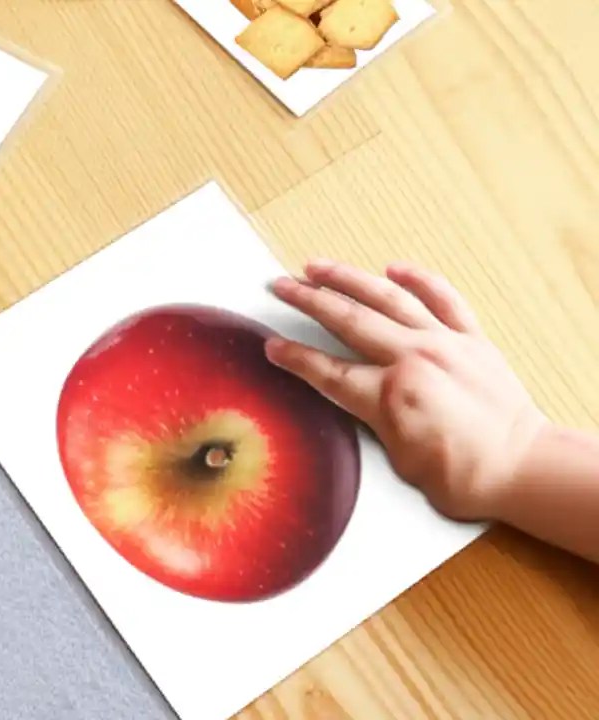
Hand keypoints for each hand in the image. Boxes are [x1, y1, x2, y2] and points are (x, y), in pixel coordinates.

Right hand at [265, 259, 547, 521]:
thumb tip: (353, 401)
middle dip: (308, 300)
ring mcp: (445, 343)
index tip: (271, 346)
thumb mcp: (399, 459)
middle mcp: (414, 359)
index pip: (327, 370)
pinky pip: (442, 298)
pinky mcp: (472, 339)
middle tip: (281, 286)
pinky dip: (418, 279)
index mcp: (390, 396)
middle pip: (348, 321)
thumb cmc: (464, 477)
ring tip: (318, 266)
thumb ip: (373, 422)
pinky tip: (394, 267)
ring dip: (348, 279)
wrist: (523, 467)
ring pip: (387, 298)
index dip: (294, 358)